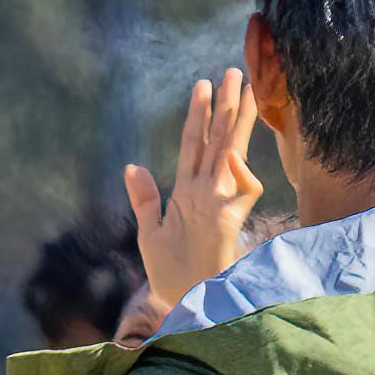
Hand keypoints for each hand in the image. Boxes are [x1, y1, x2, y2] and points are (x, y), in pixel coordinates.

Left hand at [122, 72, 264, 315]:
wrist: (184, 303)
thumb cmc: (170, 272)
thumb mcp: (149, 231)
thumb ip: (143, 198)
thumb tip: (132, 166)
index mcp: (187, 191)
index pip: (194, 145)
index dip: (197, 115)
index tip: (202, 86)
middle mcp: (206, 191)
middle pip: (216, 140)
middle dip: (224, 107)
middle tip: (231, 71)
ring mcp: (220, 203)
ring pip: (230, 153)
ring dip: (236, 122)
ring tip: (242, 89)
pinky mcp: (229, 220)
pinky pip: (241, 189)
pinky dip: (238, 171)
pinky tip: (232, 153)